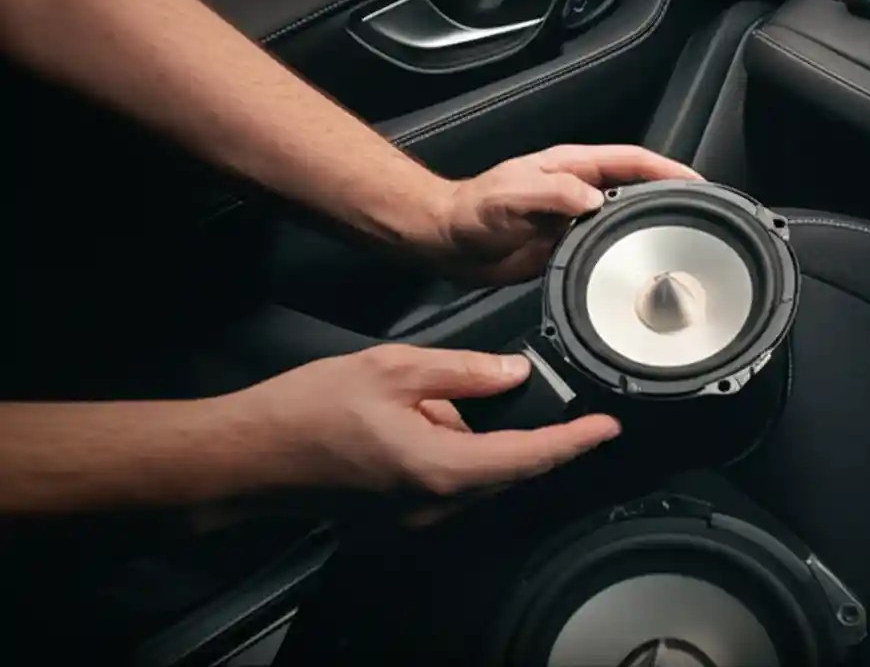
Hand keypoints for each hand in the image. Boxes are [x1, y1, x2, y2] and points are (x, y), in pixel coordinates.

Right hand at [232, 344, 620, 497]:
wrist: (246, 457)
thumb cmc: (308, 411)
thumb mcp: (393, 369)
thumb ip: (463, 371)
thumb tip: (513, 373)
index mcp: (442, 468)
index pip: (530, 458)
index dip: (574, 442)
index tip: (607, 428)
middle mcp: (435, 504)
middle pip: (505, 467)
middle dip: (508, 426)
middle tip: (484, 385)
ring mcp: (415, 517)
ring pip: (473, 472)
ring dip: (468, 435)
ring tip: (414, 400)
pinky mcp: (397, 515)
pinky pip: (445, 480)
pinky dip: (445, 448)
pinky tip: (406, 420)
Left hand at [428, 144, 701, 283]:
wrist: (448, 242)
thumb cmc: (471, 213)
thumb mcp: (509, 197)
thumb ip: (552, 195)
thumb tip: (595, 199)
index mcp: (571, 167)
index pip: (631, 161)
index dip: (667, 170)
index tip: (697, 183)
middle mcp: (578, 189)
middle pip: (637, 187)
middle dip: (672, 195)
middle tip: (704, 214)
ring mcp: (575, 218)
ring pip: (627, 217)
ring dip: (655, 225)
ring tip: (686, 241)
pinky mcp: (568, 245)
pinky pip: (608, 245)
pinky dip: (629, 252)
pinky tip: (644, 267)